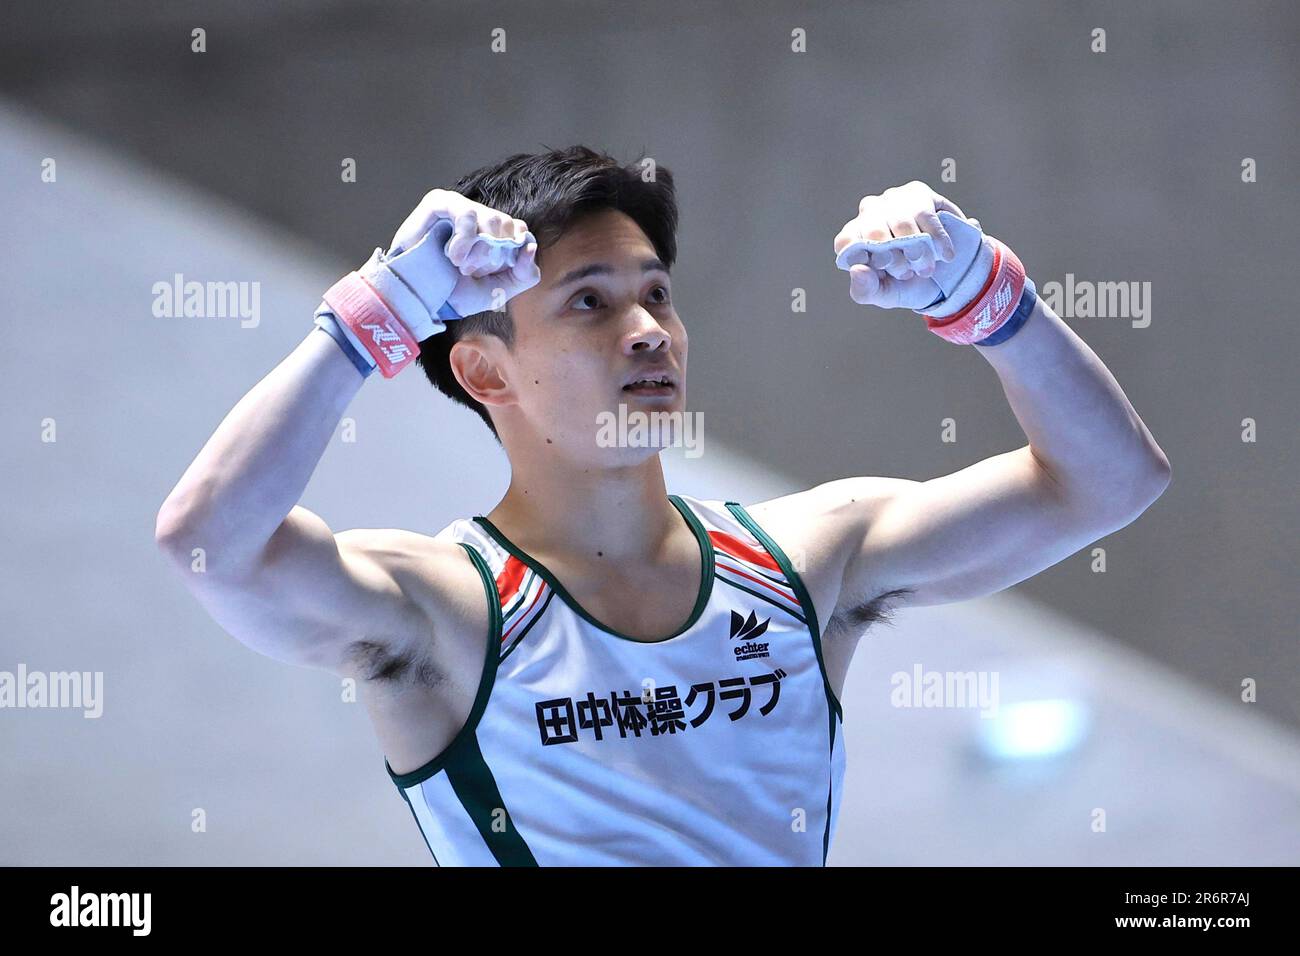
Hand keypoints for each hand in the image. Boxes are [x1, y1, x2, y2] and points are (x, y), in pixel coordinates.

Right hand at [388, 189, 539, 317]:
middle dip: (493, 256)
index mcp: (495, 236)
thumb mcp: (499, 291)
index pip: (520, 231)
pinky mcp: (440, 203)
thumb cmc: (456, 293)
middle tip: (471, 271)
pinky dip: (465, 238)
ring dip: (479, 250)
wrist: (421, 298)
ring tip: (459, 264)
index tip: (493, 272)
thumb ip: (525, 274)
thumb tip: (531, 245)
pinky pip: (466, 213)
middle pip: (507, 225)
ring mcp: (461, 208)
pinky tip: (453, 254)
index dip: (513, 253)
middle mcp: (481, 219)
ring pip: (492, 219)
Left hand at [833, 181, 981, 310]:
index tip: (882, 268)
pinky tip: (945, 255)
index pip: (846, 240)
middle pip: (874, 231)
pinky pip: (926, 215)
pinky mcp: (918, 194)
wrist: (943, 276)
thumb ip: (865, 289)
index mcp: (853, 238)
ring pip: (901, 223)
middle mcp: (868, 214)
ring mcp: (892, 200)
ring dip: (918, 250)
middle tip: (909, 274)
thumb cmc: (905, 283)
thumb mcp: (884, 294)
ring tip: (926, 268)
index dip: (863, 255)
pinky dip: (937, 239)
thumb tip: (857, 270)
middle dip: (896, 259)